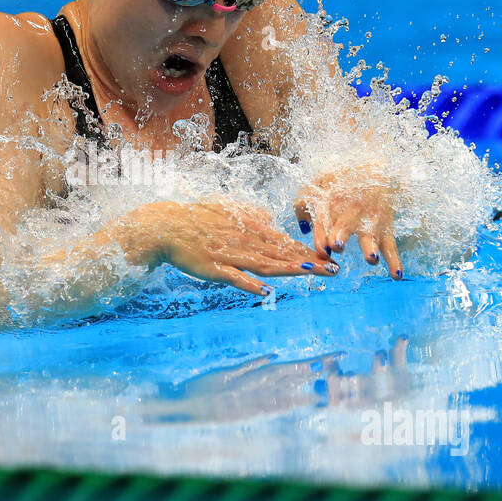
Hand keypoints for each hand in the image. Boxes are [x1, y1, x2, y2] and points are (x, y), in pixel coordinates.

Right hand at [113, 200, 337, 296]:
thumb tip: (269, 218)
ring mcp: (229, 255)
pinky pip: (233, 277)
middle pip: (282, 253)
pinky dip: (248, 284)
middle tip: (335, 269)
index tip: (331, 258)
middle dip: (309, 261)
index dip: (309, 250)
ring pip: (263, 264)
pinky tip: (264, 291)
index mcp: (250, 228)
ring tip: (311, 274)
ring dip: (288, 269)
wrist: (166, 226)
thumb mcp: (228, 209)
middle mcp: (244, 241)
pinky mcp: (213, 268)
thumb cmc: (197, 218)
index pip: (285, 241)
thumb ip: (251, 215)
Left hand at [294, 168, 404, 278]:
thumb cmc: (342, 179)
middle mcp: (352, 211)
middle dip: (341, 235)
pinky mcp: (385, 227)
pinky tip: (396, 274)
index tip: (321, 248)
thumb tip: (304, 227)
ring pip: (370, 234)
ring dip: (370, 247)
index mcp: (333, 201)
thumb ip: (305, 202)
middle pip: (345, 224)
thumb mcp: (319, 183)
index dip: (321, 234)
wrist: (377, 167)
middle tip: (338, 245)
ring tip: (371, 258)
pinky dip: (395, 259)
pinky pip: (390, 244)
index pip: (324, 219)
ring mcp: (370, 220)